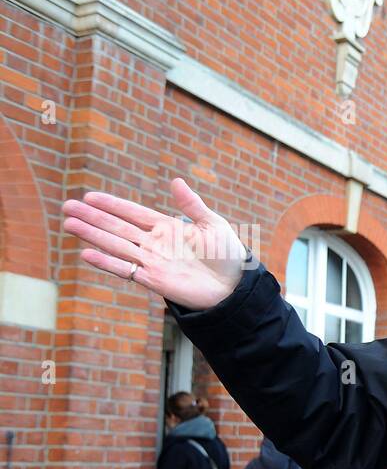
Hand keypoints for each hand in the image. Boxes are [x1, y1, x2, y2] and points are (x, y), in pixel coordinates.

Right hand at [62, 178, 247, 309]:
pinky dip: (107, 262)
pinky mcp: (154, 281)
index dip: (112, 204)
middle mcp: (155, 243)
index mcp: (167, 227)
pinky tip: (87, 254)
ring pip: (116, 246)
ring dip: (92, 236)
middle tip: (68, 206)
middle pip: (117, 227)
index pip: (133, 213)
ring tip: (69, 224)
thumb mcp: (212, 225)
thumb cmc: (228, 255)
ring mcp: (152, 262)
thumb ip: (192, 205)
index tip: (89, 196)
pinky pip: (126, 270)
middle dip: (93, 217)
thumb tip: (175, 180)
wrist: (236, 288)